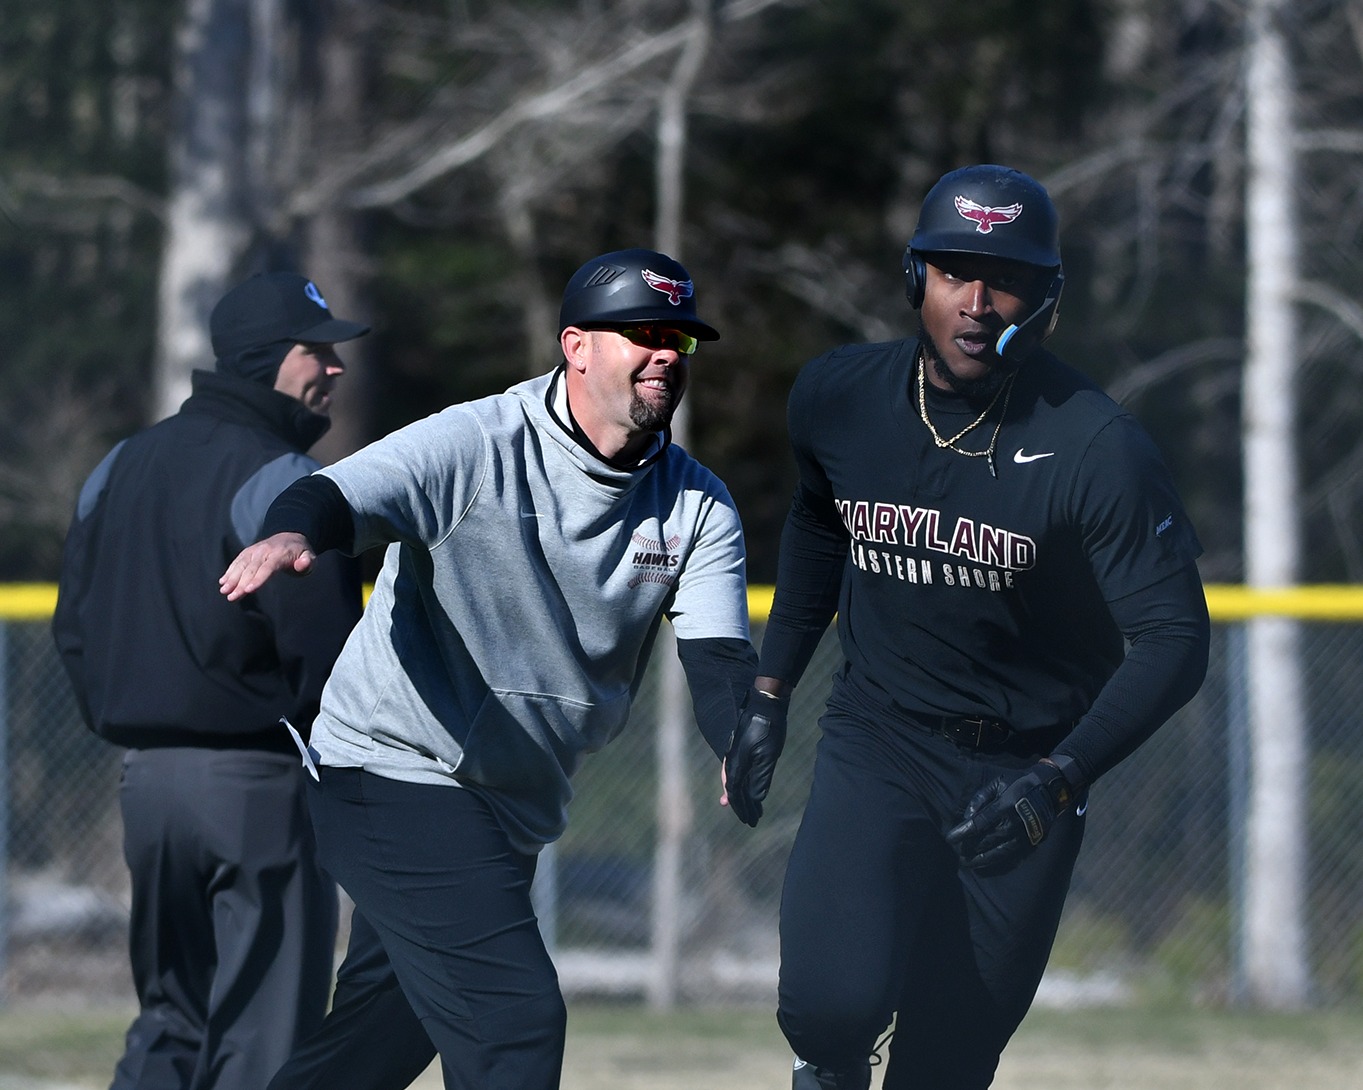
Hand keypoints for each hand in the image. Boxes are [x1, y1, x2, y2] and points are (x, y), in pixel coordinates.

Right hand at [219, 532, 316, 600]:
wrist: (290, 536)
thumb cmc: (301, 553)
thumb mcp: (309, 556)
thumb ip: (308, 562)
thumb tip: (303, 564)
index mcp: (280, 554)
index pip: (267, 568)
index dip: (258, 579)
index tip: (249, 590)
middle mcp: (265, 551)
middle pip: (251, 569)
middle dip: (240, 584)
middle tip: (232, 597)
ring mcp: (255, 550)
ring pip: (242, 565)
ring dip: (231, 578)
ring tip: (224, 591)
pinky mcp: (248, 552)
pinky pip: (238, 561)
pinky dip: (230, 571)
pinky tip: (223, 582)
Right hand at [722, 687, 787, 827]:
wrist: (764, 704)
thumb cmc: (768, 730)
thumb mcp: (768, 757)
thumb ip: (761, 779)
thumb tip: (756, 798)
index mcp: (736, 766)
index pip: (736, 794)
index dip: (743, 809)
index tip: (750, 821)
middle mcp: (731, 761)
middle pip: (734, 789)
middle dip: (742, 805)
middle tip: (750, 819)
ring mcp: (734, 754)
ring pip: (734, 780)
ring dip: (740, 794)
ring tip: (744, 806)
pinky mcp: (741, 748)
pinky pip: (737, 771)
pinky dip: (741, 782)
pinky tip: (745, 783)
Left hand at [945, 758, 1078, 873]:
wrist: (1050, 791)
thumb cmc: (1019, 784)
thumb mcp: (997, 783)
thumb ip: (979, 798)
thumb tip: (967, 817)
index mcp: (1004, 807)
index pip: (978, 824)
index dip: (962, 832)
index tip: (949, 838)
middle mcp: (1013, 824)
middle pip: (986, 841)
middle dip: (969, 848)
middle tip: (956, 852)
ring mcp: (1023, 837)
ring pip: (997, 853)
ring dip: (980, 860)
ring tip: (967, 863)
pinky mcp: (1031, 845)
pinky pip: (1011, 858)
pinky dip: (997, 863)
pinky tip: (986, 865)